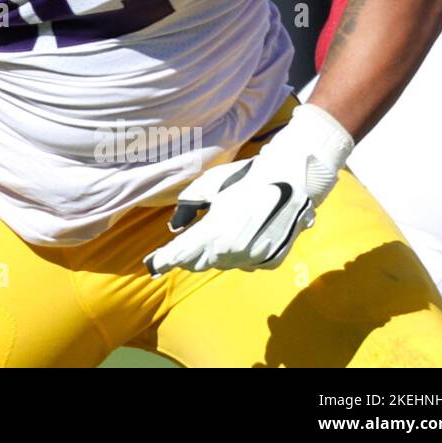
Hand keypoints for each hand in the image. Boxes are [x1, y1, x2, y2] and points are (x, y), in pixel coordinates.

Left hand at [143, 103, 353, 275]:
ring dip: (211, 254)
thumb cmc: (244, 178)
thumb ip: (187, 207)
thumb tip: (174, 226)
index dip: (163, 260)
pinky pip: (243, 263)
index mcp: (214, 233)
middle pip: (199, 263)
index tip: (151, 265)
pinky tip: (240, 236)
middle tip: (178, 247)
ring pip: (221, 264)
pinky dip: (236, 255)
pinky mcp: (270, 262)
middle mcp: (233, 252)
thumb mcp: (208, 186)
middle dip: (186, 255)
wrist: (290, 180)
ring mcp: (253, 259)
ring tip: (213, 235)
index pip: (181, 253)